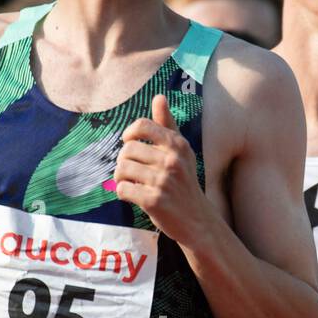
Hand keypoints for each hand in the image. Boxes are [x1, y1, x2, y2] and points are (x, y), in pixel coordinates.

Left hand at [115, 95, 208, 242]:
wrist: (197, 220)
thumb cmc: (185, 183)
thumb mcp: (181, 152)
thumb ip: (167, 124)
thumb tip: (159, 97)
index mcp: (177, 145)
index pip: (142, 126)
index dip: (129, 133)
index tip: (129, 143)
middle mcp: (171, 161)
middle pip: (127, 149)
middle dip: (123, 160)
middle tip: (131, 170)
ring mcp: (163, 181)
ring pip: (121, 169)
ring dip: (120, 177)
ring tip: (130, 182)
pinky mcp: (154, 201)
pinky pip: (122, 189)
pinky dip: (122, 193)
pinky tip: (132, 195)